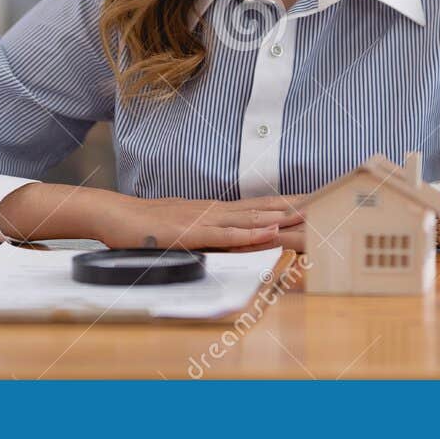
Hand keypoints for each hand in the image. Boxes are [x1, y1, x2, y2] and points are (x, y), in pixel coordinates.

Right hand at [92, 192, 306, 251]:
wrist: (112, 215)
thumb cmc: (143, 225)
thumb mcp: (180, 228)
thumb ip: (203, 233)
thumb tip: (222, 238)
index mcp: (213, 210)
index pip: (257, 205)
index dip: (286, 202)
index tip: (314, 200)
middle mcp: (214, 210)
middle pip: (262, 207)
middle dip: (294, 206)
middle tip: (327, 203)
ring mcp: (204, 219)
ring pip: (251, 217)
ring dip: (281, 216)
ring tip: (310, 214)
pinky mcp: (192, 233)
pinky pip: (226, 234)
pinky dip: (250, 233)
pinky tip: (269, 231)